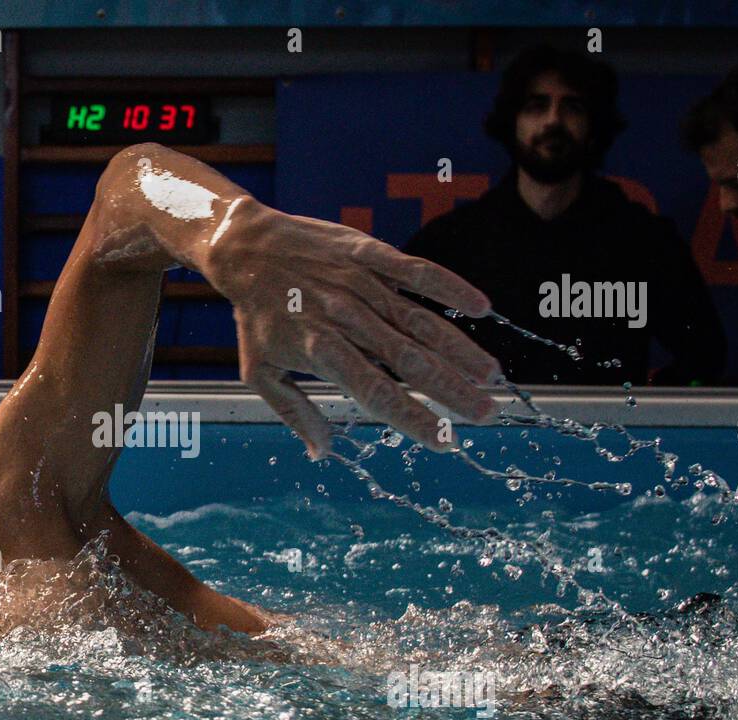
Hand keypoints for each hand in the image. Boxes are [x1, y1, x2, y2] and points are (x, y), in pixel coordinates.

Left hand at [205, 199, 501, 458]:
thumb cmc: (255, 317)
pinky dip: (449, 288)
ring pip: (420, 320)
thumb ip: (294, 413)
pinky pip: (416, 272)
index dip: (412, 417)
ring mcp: (361, 284)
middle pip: (408, 360)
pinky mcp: (370, 254)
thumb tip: (321, 453)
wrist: (246, 248)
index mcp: (321, 350)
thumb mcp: (259, 371)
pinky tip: (481, 307)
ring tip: (491, 375)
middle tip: (487, 413)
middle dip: (451, 389)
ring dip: (459, 349)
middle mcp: (346, 318)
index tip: (444, 441)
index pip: (375, 392)